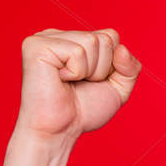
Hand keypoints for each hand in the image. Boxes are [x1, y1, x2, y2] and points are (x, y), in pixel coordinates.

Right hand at [16, 29, 141, 141]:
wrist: (60, 131)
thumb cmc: (83, 111)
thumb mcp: (117, 88)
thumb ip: (130, 68)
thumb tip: (122, 48)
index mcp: (73, 40)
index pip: (112, 36)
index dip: (112, 65)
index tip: (92, 81)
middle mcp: (58, 35)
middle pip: (106, 37)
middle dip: (102, 69)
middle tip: (79, 84)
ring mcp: (45, 37)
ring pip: (93, 41)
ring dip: (89, 71)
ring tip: (69, 82)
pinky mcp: (36, 46)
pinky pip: (77, 51)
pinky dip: (76, 72)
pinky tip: (59, 79)